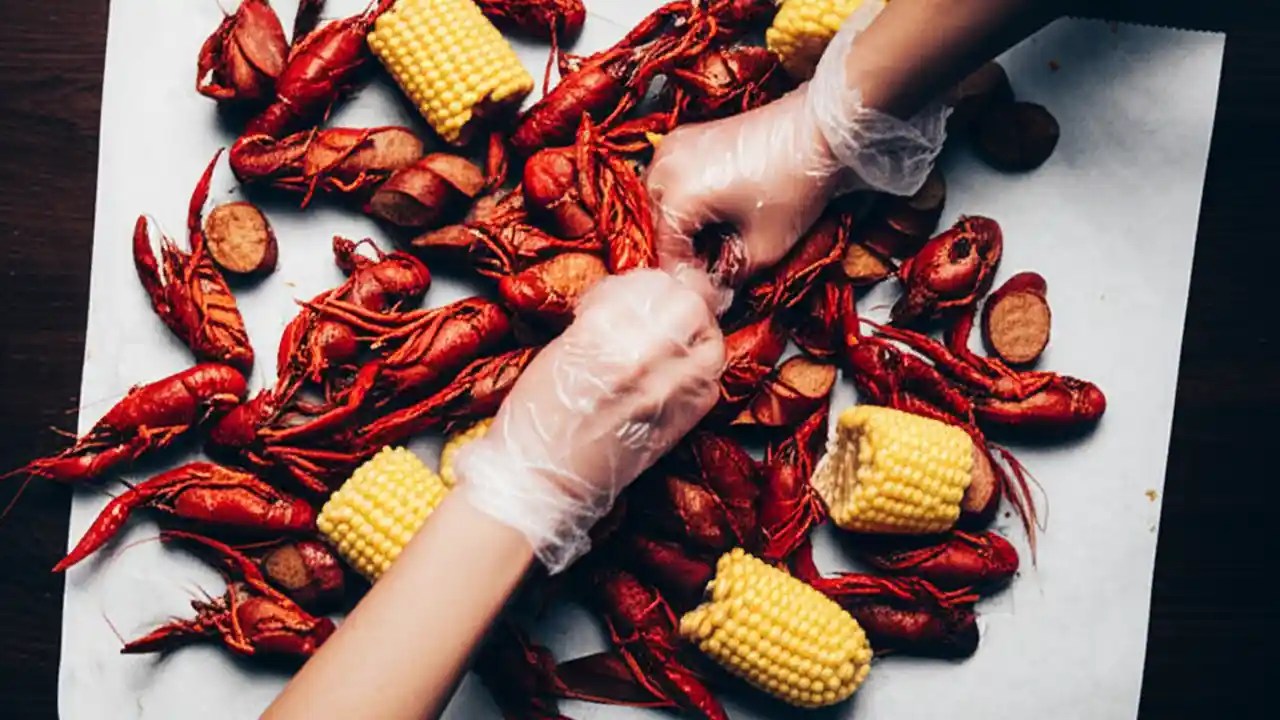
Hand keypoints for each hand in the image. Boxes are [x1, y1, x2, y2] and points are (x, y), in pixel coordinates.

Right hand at [454, 269, 725, 572]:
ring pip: (712, 345)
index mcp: (601, 335)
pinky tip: (684, 370)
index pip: (652, 286)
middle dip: (684, 299)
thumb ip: (602, 320)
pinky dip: (703, 370)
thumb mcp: (559, 350)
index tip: (642, 291)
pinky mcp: (679, 426)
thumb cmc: (535, 419)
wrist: (540, 484)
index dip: (652, 284)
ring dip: (701, 333)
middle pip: (691, 307)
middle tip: (670, 306)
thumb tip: (635, 300)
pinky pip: (710, 384)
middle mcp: (641, 360)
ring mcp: (666, 395)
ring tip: (681, 337)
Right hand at [645, 7, 948, 296]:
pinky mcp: (686, 136)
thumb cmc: (794, 184)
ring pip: (660, 200)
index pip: (666, 251)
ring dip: (679, 224)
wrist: (817, 129)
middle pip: (657, 224)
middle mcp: (664, 167)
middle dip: (680, 250)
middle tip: (708, 272)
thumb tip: (716, 293)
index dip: (686, 278)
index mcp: (678, 195)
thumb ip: (732, 277)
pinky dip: (684, 199)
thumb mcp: (765, 247)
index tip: (705, 294)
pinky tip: (711, 214)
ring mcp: (672, 146)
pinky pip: (671, 177)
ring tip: (710, 244)